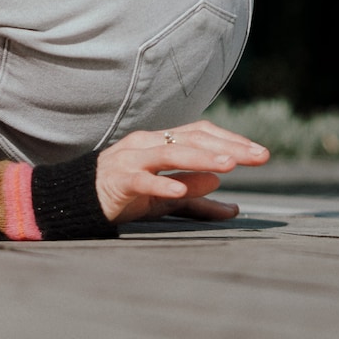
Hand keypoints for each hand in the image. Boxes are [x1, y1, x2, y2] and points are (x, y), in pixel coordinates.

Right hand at [95, 119, 269, 222]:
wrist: (78, 199)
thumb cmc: (125, 194)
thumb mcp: (168, 197)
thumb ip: (198, 199)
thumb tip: (235, 205)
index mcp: (160, 142)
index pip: (201, 133)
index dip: (231, 141)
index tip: (261, 154)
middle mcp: (147, 144)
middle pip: (192, 139)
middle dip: (228, 148)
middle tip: (259, 157)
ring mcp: (131, 160)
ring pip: (170, 154)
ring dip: (201, 159)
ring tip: (228, 166)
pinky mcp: (118, 181)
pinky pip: (142, 180)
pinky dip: (161, 184)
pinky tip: (179, 191)